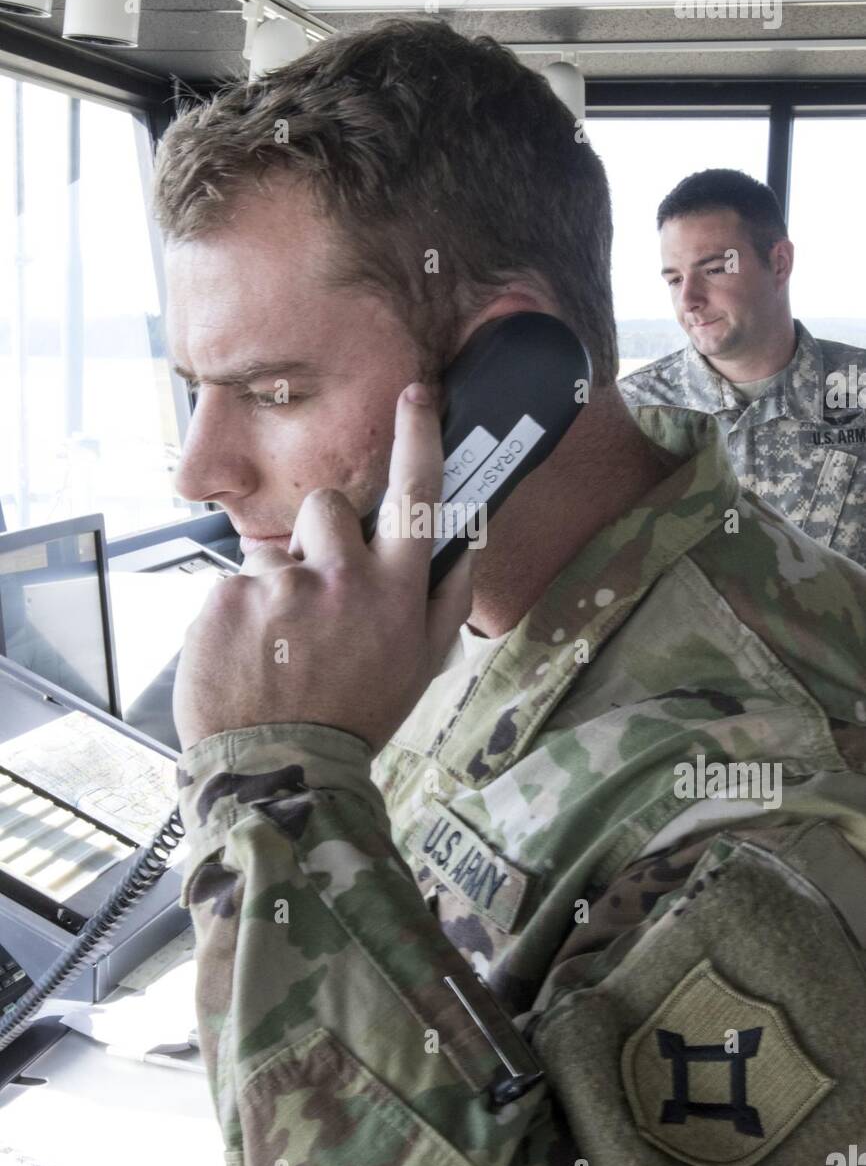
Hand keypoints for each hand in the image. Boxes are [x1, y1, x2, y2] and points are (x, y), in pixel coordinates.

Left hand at [173, 383, 473, 752]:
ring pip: (273, 552)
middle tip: (314, 594)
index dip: (418, 438)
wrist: (279, 772)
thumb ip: (447, 599)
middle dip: (319, 534)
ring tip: (277, 646)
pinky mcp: (227, 600)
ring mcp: (282, 587)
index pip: (415, 498)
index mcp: (396, 592)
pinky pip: (233, 586)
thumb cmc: (354, 717)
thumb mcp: (420, 667)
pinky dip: (237, 616)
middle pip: (326, 505)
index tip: (415, 394)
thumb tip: (466, 542)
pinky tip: (247, 657)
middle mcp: (342, 579)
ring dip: (275, 586)